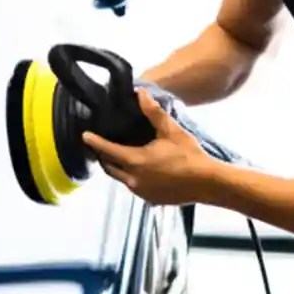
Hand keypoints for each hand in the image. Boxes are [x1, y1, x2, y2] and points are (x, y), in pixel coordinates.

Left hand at [82, 89, 216, 204]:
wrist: (209, 183)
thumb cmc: (190, 155)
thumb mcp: (171, 130)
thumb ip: (153, 112)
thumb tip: (141, 92)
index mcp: (135, 161)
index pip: (107, 150)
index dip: (94, 141)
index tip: (84, 135)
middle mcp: (133, 179)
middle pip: (109, 166)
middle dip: (103, 156)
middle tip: (100, 145)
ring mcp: (140, 192)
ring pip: (120, 178)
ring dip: (117, 167)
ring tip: (118, 156)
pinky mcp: (149, 200)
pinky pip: (133, 187)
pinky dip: (131, 178)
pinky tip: (139, 170)